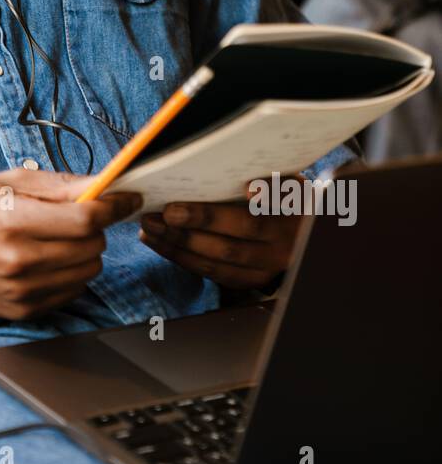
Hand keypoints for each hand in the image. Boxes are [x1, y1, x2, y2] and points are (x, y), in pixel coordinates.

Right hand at [0, 168, 142, 319]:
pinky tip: (49, 260)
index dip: (114, 206)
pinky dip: (71, 275)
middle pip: (91, 246)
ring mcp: (19, 291)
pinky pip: (70, 293)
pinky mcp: (20, 311)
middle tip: (79, 216)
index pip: (85, 218)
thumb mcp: (8, 182)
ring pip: (87, 272)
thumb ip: (59, 185)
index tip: (128, 198)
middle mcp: (17, 260)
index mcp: (14, 220)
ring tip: (60, 239)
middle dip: (95, 228)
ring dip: (85, 253)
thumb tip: (104, 185)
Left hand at [139, 199, 299, 289]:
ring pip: (216, 265)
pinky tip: (163, 245)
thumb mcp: (290, 182)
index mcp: (289, 223)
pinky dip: (185, 260)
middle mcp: (278, 252)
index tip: (174, 209)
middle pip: (226, 248)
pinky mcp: (252, 281)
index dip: (208, 218)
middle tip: (154, 219)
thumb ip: (270, 183)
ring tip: (149, 231)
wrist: (313, 227)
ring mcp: (266, 271)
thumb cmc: (293, 195)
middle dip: (184, 234)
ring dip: (178, 249)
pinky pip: (214, 274)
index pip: (247, 222)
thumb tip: (249, 188)